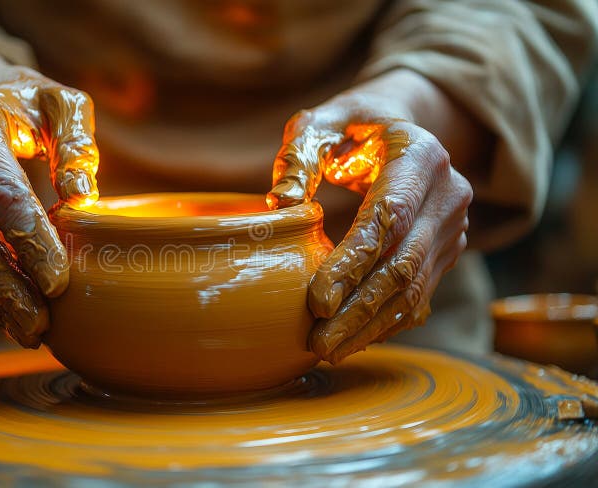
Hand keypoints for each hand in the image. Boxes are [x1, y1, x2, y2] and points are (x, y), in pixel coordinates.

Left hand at [268, 73, 473, 363]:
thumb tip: (282, 204)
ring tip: (329, 350)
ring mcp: (453, 226)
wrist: (401, 129)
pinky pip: (420, 295)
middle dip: (359, 310)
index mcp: (420, 155)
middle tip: (318, 342)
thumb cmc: (352, 126)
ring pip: (415, 289)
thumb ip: (299, 155)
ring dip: (372, 326)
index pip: (387, 218)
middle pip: (403, 265)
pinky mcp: (447, 250)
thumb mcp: (320, 123)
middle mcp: (449, 194)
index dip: (352, 263)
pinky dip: (387, 322)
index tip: (317, 301)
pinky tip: (355, 340)